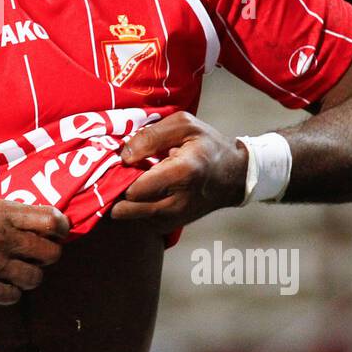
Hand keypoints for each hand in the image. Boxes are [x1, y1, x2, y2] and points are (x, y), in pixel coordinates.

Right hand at [0, 199, 69, 306]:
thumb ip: (9, 213)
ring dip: (28, 277)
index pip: (50, 220)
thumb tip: (45, 223)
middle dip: (47, 256)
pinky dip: (9, 293)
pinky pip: (13, 297)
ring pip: (35, 278)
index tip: (59, 234)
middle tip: (36, 257)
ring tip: (13, 272)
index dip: (62, 229)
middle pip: (50, 253)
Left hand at [108, 111, 248, 232]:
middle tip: (120, 174)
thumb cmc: (208, 145)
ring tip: (134, 180)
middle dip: (117, 191)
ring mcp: (174, 218)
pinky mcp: (171, 226)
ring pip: (130, 217)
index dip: (120, 174)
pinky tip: (144, 190)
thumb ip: (150, 136)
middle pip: (126, 209)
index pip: (134, 188)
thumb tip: (124, 156)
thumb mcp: (184, 125)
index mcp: (182, 173)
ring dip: (124, 200)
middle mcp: (177, 202)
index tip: (121, 162)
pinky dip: (135, 207)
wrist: (234, 176)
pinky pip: (140, 220)